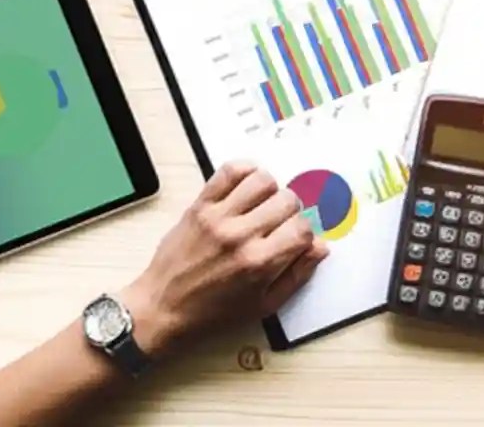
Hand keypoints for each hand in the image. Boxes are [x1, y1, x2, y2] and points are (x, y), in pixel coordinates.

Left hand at [118, 162, 328, 358]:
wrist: (163, 307)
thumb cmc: (212, 312)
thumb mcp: (263, 305)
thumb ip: (297, 275)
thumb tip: (320, 247)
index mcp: (259, 264)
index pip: (302, 229)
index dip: (305, 233)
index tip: (296, 239)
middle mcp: (240, 236)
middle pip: (287, 201)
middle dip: (291, 211)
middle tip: (279, 224)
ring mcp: (218, 218)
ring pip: (263, 180)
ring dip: (271, 190)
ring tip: (263, 205)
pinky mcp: (199, 206)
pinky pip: (228, 171)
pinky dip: (245, 171)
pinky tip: (247, 187)